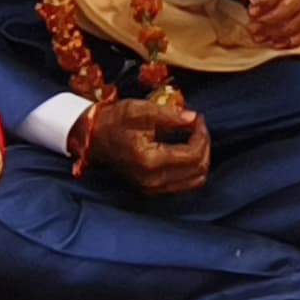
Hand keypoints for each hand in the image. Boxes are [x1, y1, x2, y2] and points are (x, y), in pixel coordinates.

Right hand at [82, 92, 211, 197]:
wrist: (95, 138)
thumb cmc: (115, 121)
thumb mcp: (141, 110)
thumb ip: (170, 115)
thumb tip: (194, 118)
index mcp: (150, 161)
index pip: (193, 155)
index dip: (202, 135)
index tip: (198, 119)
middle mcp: (153, 180)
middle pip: (199, 171)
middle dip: (204, 146)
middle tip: (197, 126)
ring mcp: (152, 188)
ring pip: (195, 180)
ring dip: (200, 158)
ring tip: (194, 137)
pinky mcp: (152, 189)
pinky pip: (184, 183)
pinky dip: (191, 166)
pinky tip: (185, 148)